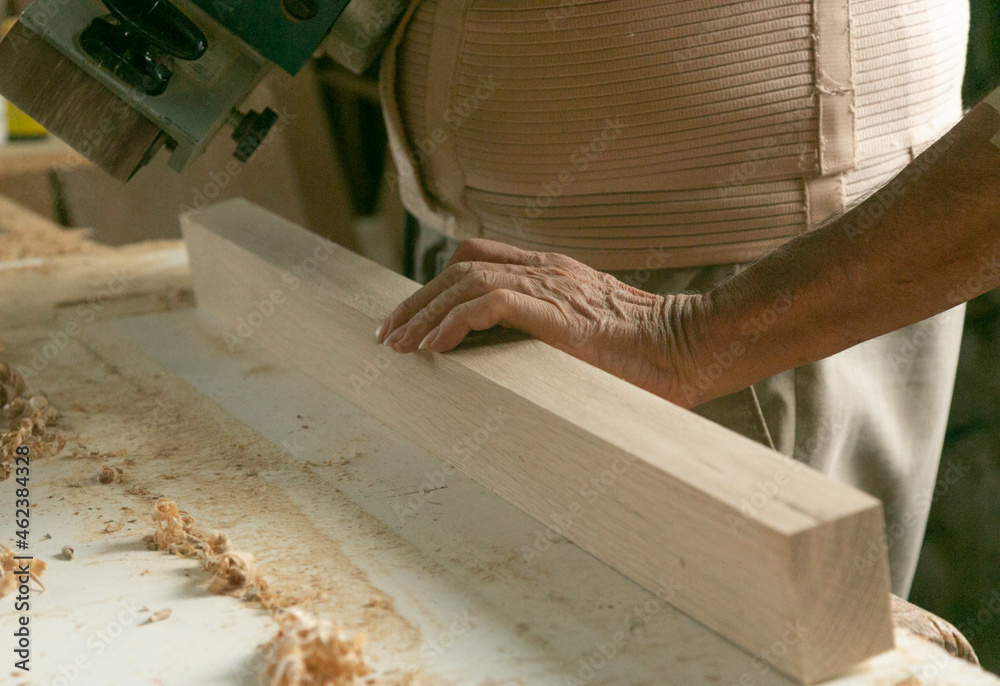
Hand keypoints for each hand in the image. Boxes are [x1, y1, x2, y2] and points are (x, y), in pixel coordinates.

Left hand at [375, 239, 706, 405]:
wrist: (693, 345)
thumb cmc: (651, 353)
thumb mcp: (592, 339)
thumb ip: (557, 338)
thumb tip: (523, 369)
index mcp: (553, 273)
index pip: (478, 258)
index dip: (437, 286)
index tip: (413, 321)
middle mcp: (546, 270)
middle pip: (460, 266)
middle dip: (418, 300)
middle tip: (390, 335)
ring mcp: (552, 286)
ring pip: (466, 281)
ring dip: (425, 314)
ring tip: (400, 345)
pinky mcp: (558, 310)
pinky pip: (489, 304)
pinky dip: (455, 321)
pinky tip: (435, 347)